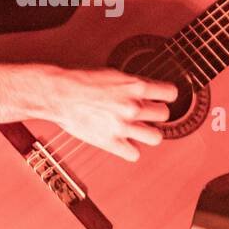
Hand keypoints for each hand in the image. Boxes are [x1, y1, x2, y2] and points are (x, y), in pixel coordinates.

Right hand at [38, 66, 177, 161]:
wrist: (58, 93)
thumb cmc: (81, 80)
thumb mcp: (113, 74)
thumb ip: (132, 84)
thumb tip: (146, 91)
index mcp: (135, 86)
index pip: (170, 93)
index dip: (167, 96)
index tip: (162, 98)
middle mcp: (133, 106)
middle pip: (164, 115)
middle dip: (156, 114)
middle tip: (145, 114)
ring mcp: (123, 126)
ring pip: (156, 137)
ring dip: (149, 133)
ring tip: (138, 129)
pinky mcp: (111, 142)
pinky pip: (135, 154)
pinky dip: (130, 149)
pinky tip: (123, 142)